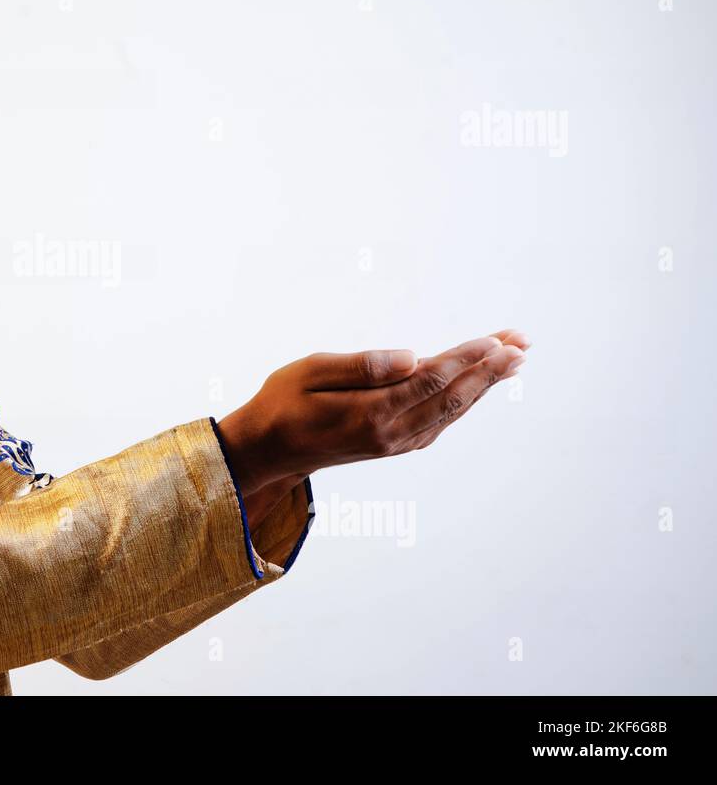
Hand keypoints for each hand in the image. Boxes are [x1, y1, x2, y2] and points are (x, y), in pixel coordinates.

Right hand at [221, 329, 530, 501]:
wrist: (268, 450)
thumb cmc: (282, 402)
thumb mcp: (310, 371)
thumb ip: (362, 365)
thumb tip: (411, 357)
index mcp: (370, 414)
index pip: (429, 381)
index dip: (464, 359)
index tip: (494, 339)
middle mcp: (389, 434)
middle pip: (452, 399)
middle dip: (489, 370)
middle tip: (522, 345)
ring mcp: (393, 444)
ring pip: (451, 413)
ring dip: (484, 386)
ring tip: (513, 361)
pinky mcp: (392, 446)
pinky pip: (439, 423)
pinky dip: (464, 403)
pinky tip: (477, 389)